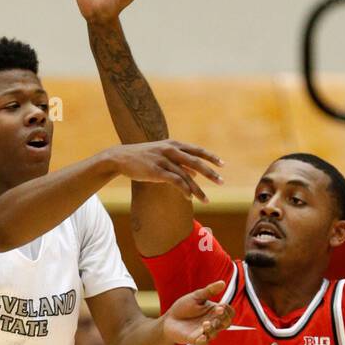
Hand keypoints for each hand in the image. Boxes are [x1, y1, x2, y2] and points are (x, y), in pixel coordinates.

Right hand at [107, 139, 222, 200]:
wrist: (121, 157)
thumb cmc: (144, 158)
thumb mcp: (163, 156)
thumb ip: (180, 163)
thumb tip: (195, 174)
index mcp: (174, 144)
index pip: (197, 150)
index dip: (211, 157)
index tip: (223, 165)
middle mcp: (170, 150)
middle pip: (196, 161)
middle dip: (210, 173)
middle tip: (222, 182)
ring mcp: (163, 160)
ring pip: (186, 175)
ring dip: (197, 190)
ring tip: (206, 200)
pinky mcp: (156, 171)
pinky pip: (174, 181)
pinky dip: (184, 190)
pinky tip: (189, 198)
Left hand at [162, 282, 233, 344]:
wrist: (169, 319)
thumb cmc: (183, 307)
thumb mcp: (196, 296)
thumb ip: (209, 291)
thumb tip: (223, 283)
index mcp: (214, 312)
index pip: (229, 313)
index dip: (228, 310)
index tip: (221, 306)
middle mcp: (212, 323)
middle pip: (226, 324)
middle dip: (224, 318)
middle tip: (218, 311)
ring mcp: (204, 332)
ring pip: (215, 334)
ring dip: (212, 329)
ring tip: (206, 323)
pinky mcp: (195, 340)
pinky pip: (204, 343)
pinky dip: (204, 340)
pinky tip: (202, 336)